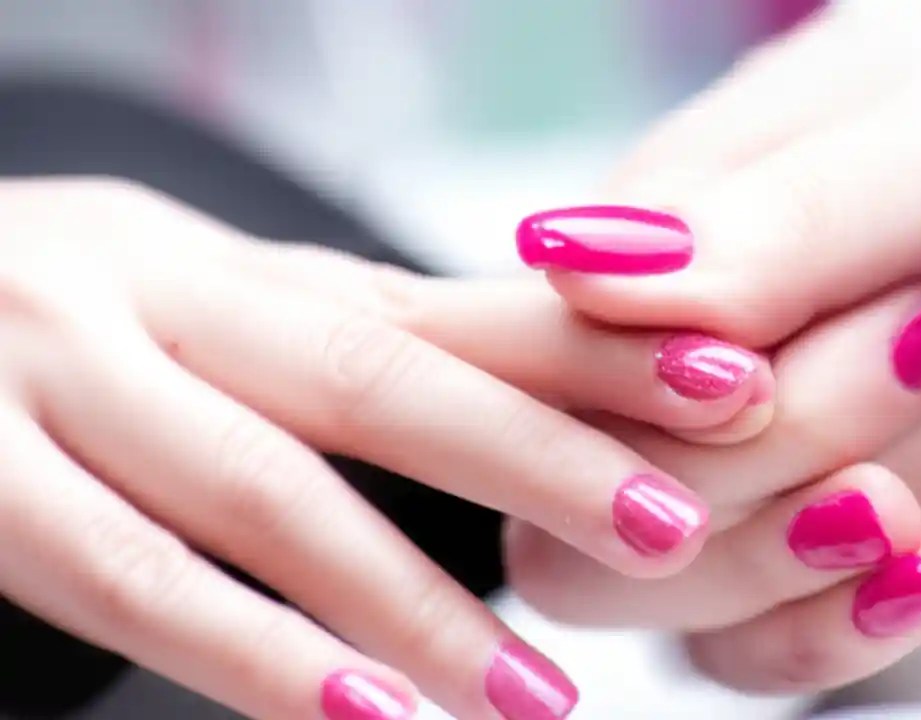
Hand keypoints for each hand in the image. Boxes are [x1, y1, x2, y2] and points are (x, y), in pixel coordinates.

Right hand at [0, 178, 780, 719]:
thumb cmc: (88, 338)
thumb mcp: (223, 320)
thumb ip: (366, 346)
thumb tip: (566, 380)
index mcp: (241, 263)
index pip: (445, 307)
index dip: (593, 350)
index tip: (735, 388)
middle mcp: (151, 294)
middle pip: (375, 375)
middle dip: (536, 454)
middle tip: (676, 529)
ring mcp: (50, 377)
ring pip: (259, 488)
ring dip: (410, 595)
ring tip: (538, 694)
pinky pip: (122, 578)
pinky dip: (250, 652)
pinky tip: (360, 716)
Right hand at [501, 0, 920, 691]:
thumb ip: (778, 223)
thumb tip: (587, 278)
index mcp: (656, 236)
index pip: (556, 364)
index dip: (642, 402)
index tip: (767, 375)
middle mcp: (671, 360)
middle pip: (620, 503)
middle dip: (801, 452)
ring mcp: (740, 464)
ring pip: (692, 602)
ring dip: (848, 554)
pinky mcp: (807, 540)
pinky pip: (775, 644)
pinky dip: (876, 622)